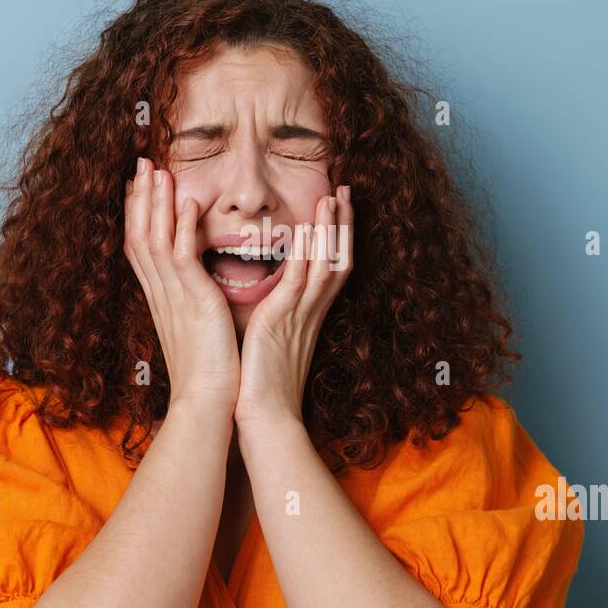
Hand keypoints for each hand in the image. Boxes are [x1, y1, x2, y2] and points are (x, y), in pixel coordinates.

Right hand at [123, 157, 240, 410]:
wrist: (207, 404)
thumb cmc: (208, 374)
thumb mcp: (196, 330)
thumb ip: (193, 304)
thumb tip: (197, 291)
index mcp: (163, 300)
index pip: (143, 248)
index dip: (138, 215)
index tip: (138, 186)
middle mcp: (162, 294)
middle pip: (141, 235)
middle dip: (140, 198)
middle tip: (141, 164)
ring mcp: (175, 297)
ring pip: (156, 239)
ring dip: (157, 203)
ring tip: (158, 170)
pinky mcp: (194, 303)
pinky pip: (183, 258)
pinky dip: (183, 228)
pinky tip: (187, 202)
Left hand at [235, 185, 353, 426]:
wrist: (265, 418)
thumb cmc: (262, 386)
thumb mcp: (272, 343)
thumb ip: (275, 319)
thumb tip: (267, 305)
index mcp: (309, 317)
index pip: (330, 268)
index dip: (337, 238)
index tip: (337, 209)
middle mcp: (312, 312)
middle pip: (338, 258)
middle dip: (343, 224)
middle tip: (344, 189)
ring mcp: (301, 315)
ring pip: (326, 263)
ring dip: (331, 229)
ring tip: (333, 196)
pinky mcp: (283, 320)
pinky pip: (300, 279)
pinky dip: (307, 252)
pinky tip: (308, 228)